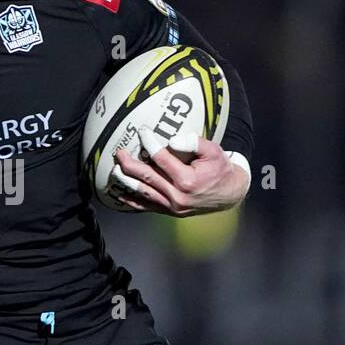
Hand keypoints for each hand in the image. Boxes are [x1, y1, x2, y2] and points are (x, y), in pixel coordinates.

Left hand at [110, 126, 249, 216]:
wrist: (229, 195)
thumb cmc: (220, 170)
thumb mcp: (214, 151)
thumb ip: (194, 143)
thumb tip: (172, 141)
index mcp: (187, 180)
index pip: (161, 158)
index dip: (149, 143)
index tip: (141, 132)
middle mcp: (177, 195)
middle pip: (146, 177)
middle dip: (129, 164)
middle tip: (119, 153)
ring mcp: (172, 206)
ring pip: (143, 193)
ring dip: (126, 181)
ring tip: (115, 170)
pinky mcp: (170, 212)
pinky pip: (147, 206)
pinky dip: (132, 200)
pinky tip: (120, 194)